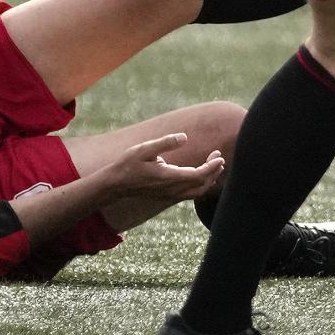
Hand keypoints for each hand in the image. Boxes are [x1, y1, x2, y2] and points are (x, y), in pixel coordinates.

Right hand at [97, 135, 225, 205]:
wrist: (115, 184)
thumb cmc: (128, 164)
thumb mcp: (144, 149)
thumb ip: (165, 142)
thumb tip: (184, 137)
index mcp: (168, 177)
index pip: (197, 176)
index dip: (211, 167)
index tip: (219, 156)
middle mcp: (171, 190)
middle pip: (201, 186)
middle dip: (213, 171)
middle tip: (218, 155)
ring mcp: (169, 195)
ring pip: (197, 192)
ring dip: (209, 179)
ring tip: (215, 164)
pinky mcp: (167, 196)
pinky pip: (190, 194)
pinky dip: (200, 185)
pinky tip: (201, 173)